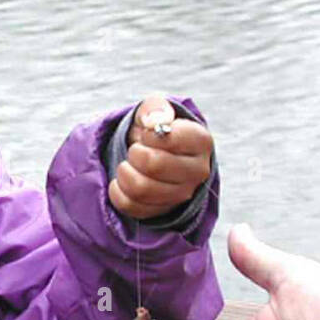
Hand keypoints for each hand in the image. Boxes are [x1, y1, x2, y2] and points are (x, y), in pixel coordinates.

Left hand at [108, 95, 212, 220]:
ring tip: (126, 165)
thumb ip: (155, 108)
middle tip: (134, 150)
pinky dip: (118, 191)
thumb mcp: (156, 110)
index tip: (147, 134)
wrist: (155, 154)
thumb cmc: (157, 130)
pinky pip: (131, 206)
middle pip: (154, 165)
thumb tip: (153, 122)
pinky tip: (122, 181)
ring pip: (141, 189)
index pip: (171, 139)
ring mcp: (182, 195)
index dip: (149, 135)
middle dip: (134, 153)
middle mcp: (198, 171)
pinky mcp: (163, 210)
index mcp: (201, 142)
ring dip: (124, 173)